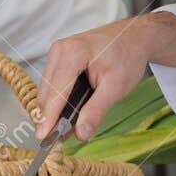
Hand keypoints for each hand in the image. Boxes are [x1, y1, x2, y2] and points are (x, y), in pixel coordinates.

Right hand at [36, 17, 156, 140]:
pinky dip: (59, 98)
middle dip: (53, 116)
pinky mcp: (57, 57)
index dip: (48, 118)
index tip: (43, 137)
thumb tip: (81, 132)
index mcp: (73, 53)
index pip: (55, 93)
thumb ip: (96, 111)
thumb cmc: (127, 56)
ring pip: (46, 90)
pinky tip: (71, 107)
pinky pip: (51, 84)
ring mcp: (56, 52)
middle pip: (46, 93)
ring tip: (71, 122)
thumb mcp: (116, 87)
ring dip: (55, 108)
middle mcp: (60, 49)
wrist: (132, 38)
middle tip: (65, 135)